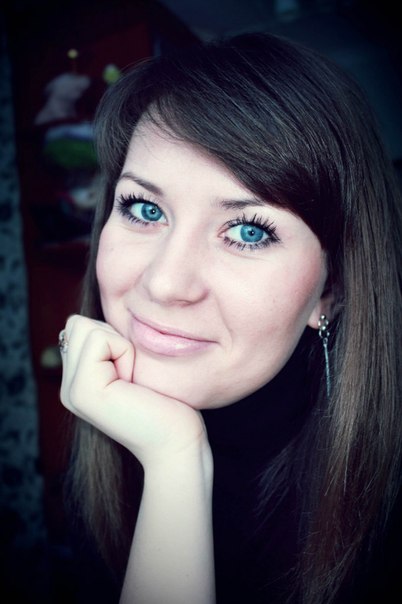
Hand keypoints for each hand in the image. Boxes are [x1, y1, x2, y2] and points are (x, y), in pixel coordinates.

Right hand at [59, 315, 208, 466]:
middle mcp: (67, 387)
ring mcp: (70, 391)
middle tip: (133, 376)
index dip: (113, 337)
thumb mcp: (134, 367)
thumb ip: (111, 347)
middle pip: (78, 323)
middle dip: (114, 339)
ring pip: (85, 327)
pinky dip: (124, 353)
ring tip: (133, 381)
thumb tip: (100, 321)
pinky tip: (133, 384)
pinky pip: (100, 340)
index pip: (79, 326)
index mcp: (78, 381)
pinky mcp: (82, 390)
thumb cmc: (169, 403)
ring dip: (121, 346)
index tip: (132, 371)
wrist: (178, 443)